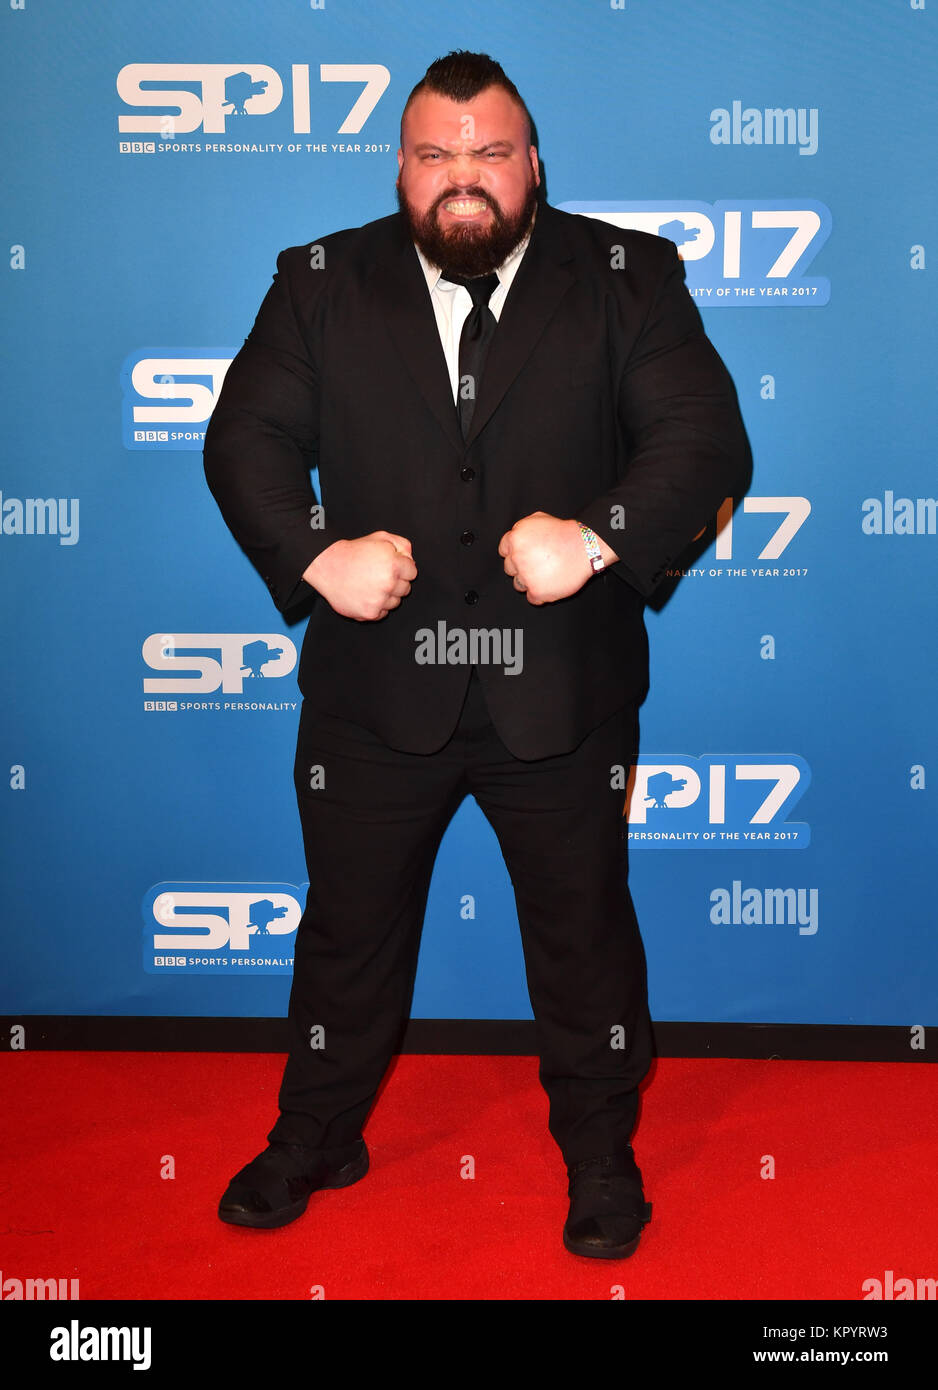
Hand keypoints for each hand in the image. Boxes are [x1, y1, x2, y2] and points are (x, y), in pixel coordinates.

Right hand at [302, 532, 416, 619]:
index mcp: (393, 565)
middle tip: (379, 575)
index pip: (412, 572)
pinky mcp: (370, 612)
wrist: (328, 566)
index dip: (402, 568)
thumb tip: (410, 558)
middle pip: (406, 588)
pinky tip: (366, 594)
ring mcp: (379, 600)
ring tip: (371, 584)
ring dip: (388, 595)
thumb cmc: (353, 552)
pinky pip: (383, 613)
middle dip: (396, 581)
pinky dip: (377, 606)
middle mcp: (388, 584)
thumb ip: (401, 545)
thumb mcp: (380, 538)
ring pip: (396, 602)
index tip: (392, 567)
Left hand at [497, 512, 616, 603]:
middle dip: (522, 567)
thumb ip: (523, 529)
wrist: (584, 547)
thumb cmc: (565, 532)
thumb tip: (517, 537)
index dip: (515, 553)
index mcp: (515, 539)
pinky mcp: (536, 591)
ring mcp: (526, 576)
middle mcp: (517, 557)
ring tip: (546, 574)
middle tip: (539, 564)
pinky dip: (541, 594)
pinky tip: (550, 585)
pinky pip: (532, 598)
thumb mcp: (539, 518)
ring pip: (518, 584)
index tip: (525, 555)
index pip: (504, 551)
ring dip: (530, 582)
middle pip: (510, 568)